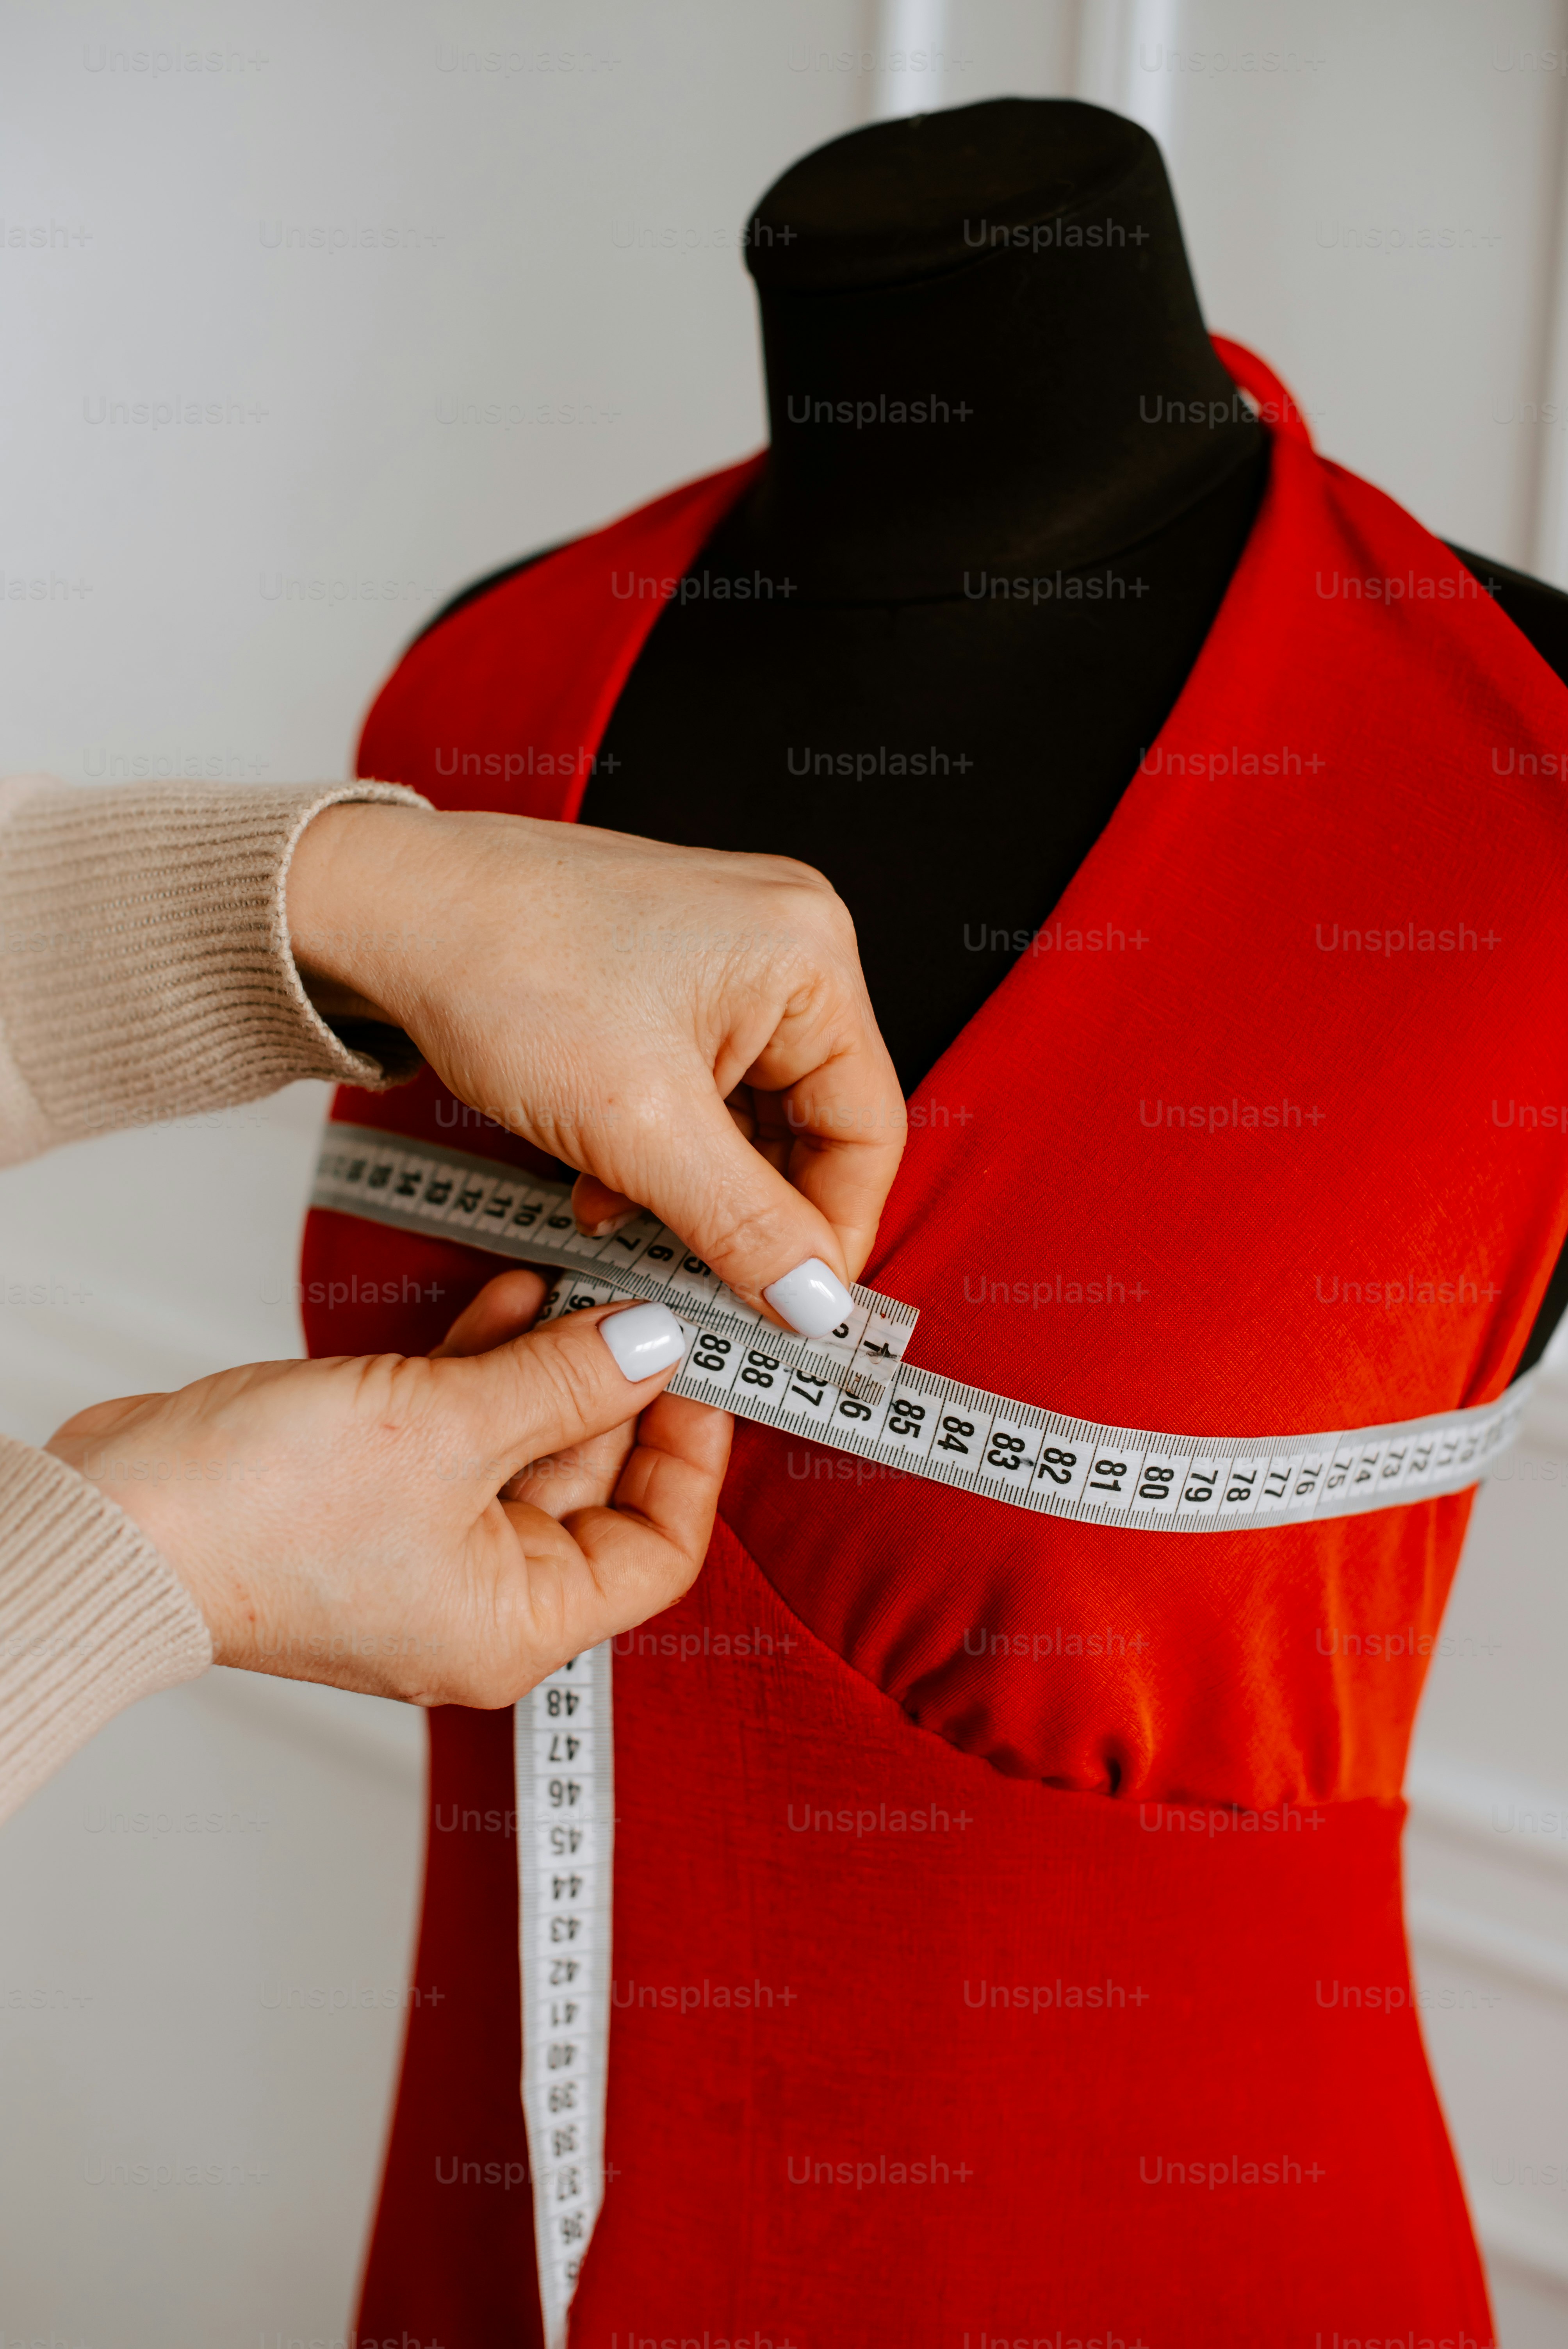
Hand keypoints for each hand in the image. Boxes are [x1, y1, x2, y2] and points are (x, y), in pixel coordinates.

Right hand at [44, 1275, 730, 1705]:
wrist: (116, 1515)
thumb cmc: (260, 1514)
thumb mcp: (445, 1429)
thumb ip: (562, 1384)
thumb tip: (655, 1344)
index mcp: (514, 1625)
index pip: (654, 1553)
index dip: (689, 1457)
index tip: (700, 1368)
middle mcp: (478, 1598)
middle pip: (593, 1490)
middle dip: (621, 1390)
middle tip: (650, 1300)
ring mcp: (424, 1545)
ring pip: (526, 1446)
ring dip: (556, 1364)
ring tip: (586, 1281)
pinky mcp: (374, 1492)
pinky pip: (463, 1429)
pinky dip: (490, 1366)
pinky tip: (516, 1295)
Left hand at [286, 800, 906, 1333]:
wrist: (385, 905)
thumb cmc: (506, 974)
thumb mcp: (637, 1129)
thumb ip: (743, 1226)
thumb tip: (819, 1310)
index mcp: (812, 956)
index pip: (868, 1130)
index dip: (831, 1235)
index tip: (786, 1312)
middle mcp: (790, 936)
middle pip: (813, 1122)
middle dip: (747, 1208)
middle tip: (693, 1277)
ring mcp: (732, 945)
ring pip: (750, 1112)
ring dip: (693, 1184)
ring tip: (619, 1213)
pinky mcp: (674, 965)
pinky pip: (702, 1081)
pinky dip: (661, 1143)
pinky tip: (602, 1176)